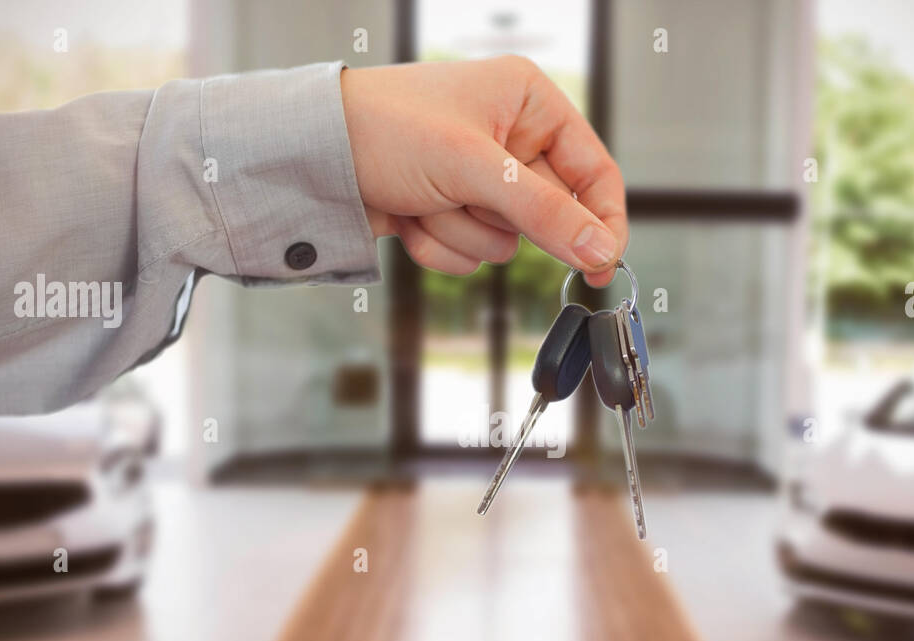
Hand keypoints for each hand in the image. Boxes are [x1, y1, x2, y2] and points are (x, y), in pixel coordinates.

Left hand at [340, 56, 627, 285]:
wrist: (308, 156)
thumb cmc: (384, 129)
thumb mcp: (474, 167)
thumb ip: (545, 212)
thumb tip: (603, 250)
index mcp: (528, 102)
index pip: (595, 171)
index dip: (603, 221)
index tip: (605, 265)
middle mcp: (509, 138)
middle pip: (547, 216)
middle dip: (497, 217)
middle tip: (462, 194)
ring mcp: (477, 180)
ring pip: (505, 244)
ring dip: (461, 232)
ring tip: (424, 198)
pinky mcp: (449, 212)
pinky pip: (469, 255)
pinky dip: (438, 245)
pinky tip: (408, 215)